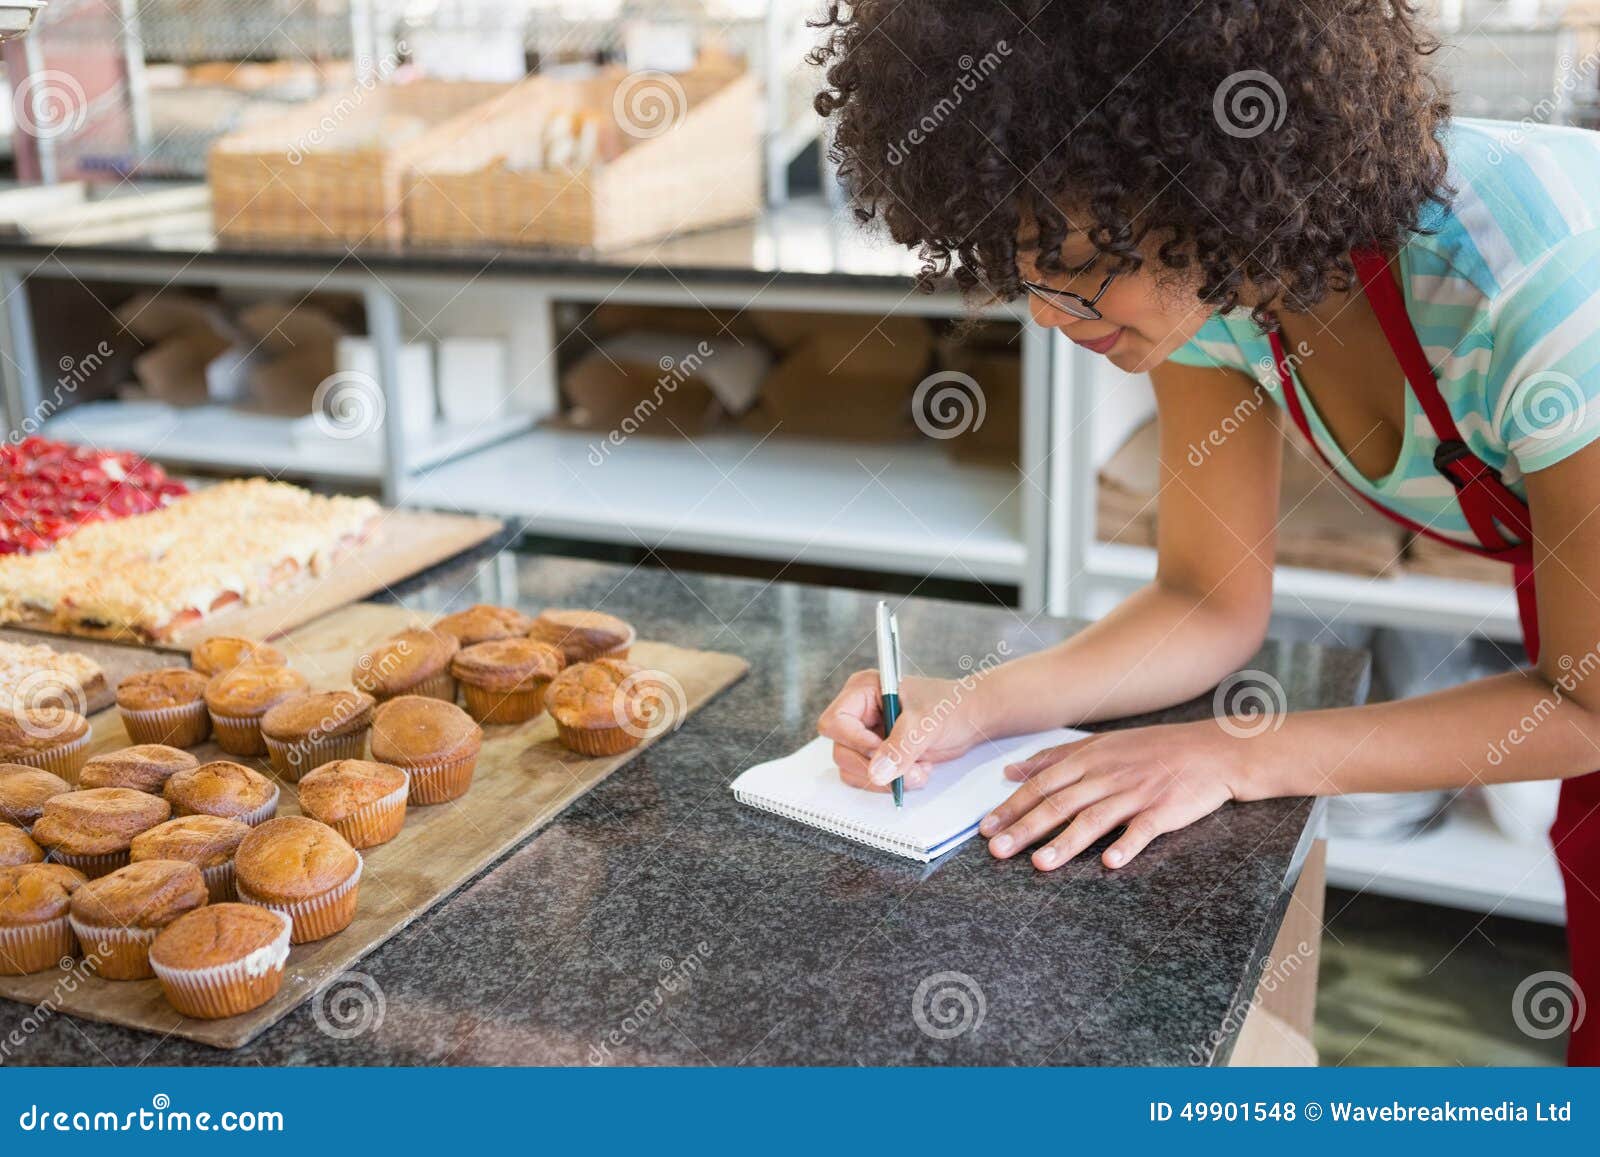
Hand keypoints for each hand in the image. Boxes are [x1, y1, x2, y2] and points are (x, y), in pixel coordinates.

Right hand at [816, 670, 994, 792]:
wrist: (970, 718)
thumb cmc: (951, 705)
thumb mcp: (926, 722)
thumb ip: (901, 746)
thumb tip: (877, 772)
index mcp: (863, 691)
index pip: (835, 722)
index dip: (855, 742)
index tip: (882, 751)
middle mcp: (859, 714)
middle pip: (841, 751)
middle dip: (875, 767)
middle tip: (908, 768)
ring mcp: (866, 737)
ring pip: (853, 770)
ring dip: (886, 779)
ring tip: (918, 769)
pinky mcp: (877, 756)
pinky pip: (869, 779)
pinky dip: (891, 783)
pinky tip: (916, 770)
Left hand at [977, 721, 1249, 869]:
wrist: (1211, 751)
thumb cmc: (1151, 750)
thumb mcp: (1100, 745)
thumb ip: (1054, 759)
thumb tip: (1011, 771)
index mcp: (1089, 759)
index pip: (1042, 785)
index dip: (1012, 806)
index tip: (985, 828)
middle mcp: (1107, 775)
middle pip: (1060, 803)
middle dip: (1025, 828)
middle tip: (997, 850)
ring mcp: (1136, 793)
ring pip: (1094, 819)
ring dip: (1066, 843)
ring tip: (1040, 864)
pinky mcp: (1164, 810)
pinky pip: (1143, 829)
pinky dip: (1127, 845)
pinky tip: (1110, 863)